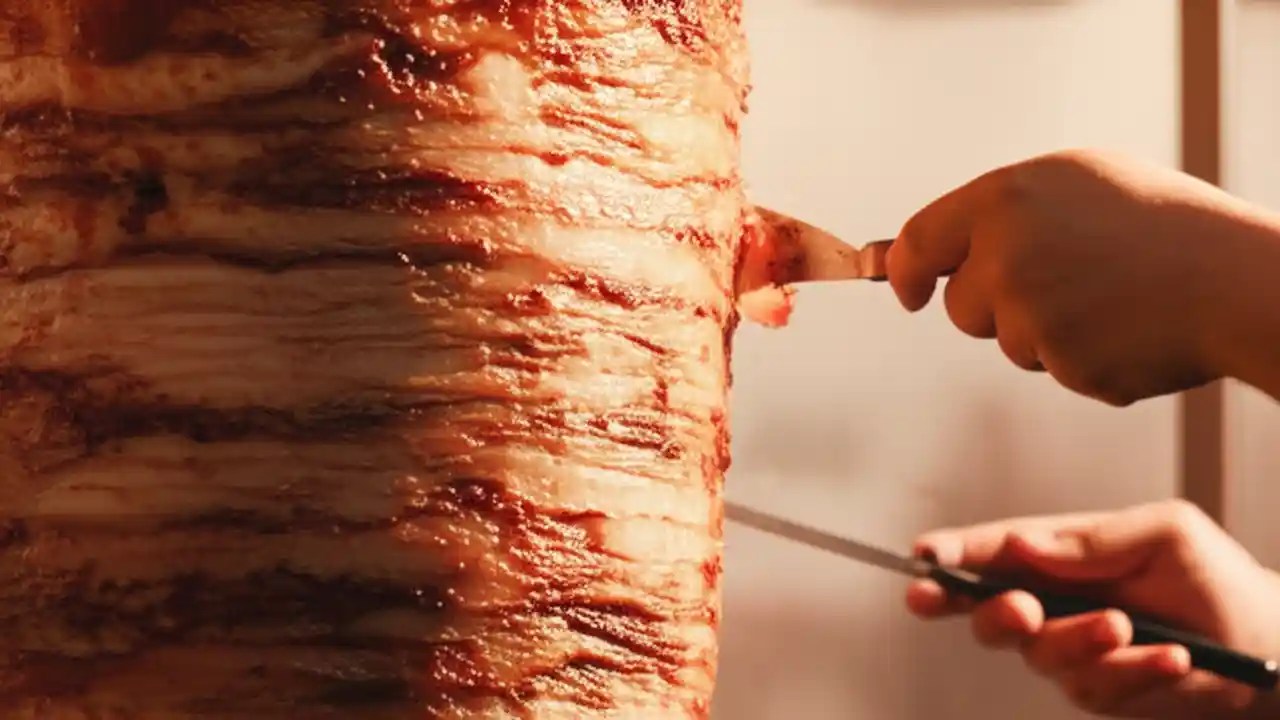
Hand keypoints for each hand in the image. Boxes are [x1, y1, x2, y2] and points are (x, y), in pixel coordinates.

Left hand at [885, 149, 1279, 405]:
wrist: (1233, 278)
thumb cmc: (1162, 222)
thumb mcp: (1074, 181)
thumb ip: (1003, 210)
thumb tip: (947, 244)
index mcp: (1003, 199)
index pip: (917, 242)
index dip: (903, 273)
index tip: (908, 292)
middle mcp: (1004, 256)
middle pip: (960, 306)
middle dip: (995, 306)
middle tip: (1066, 282)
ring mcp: (1031, 314)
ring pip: (1007, 342)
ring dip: (1042, 332)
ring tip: (1108, 298)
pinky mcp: (1062, 363)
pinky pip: (1052, 369)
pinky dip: (1082, 358)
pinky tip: (1126, 327)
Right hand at [906, 499, 1279, 718]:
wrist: (1266, 645)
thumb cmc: (1215, 578)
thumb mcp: (1165, 531)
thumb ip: (1092, 538)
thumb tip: (1024, 543)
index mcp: (1057, 555)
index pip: (991, 554)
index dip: (950, 557)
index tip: (924, 559)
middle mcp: (1053, 604)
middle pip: (989, 614)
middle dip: (995, 613)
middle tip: (1022, 610)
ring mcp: (1072, 651)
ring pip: (1042, 656)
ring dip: (1081, 641)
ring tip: (1127, 626)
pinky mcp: (1100, 691)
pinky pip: (1096, 689)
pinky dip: (1134, 673)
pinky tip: (1173, 659)